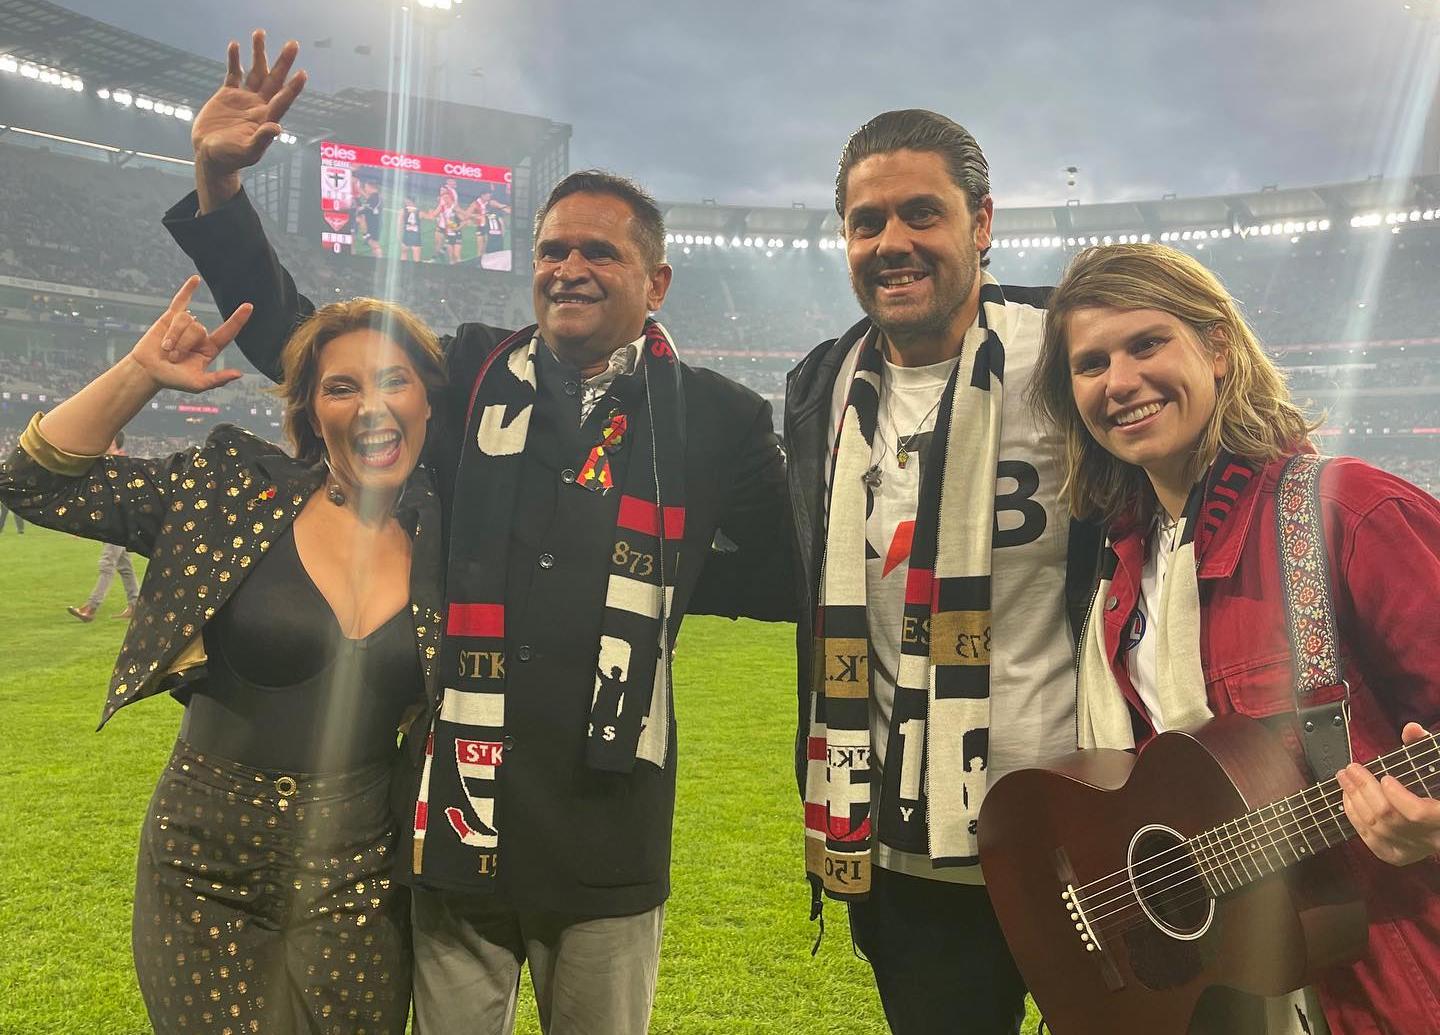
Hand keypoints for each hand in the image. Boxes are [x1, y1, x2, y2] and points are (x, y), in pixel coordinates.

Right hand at [127, 277, 251, 393]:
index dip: (238, 320)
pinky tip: (196, 279)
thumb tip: (239, 374)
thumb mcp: (197, 384)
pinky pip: (181, 300)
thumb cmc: (173, 380)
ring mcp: (186, 325)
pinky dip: (188, 289)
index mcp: (210, 349)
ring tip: (165, 349)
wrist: (147, 371)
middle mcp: (200, 335)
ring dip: (173, 336)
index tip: (249, 306)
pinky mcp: (170, 317)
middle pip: (198, 328)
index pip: (228, 332)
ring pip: (185, 319)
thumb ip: (217, 380)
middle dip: (183, 344)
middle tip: (173, 358)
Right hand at [192, 30, 305, 203]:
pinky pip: (233, 73)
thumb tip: (277, 128)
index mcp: (267, 119)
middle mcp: (260, 105)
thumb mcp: (247, 152)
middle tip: (293, 44)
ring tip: (260, 33)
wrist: (210, 155)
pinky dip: (234, 60)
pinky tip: (235, 45)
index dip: (293, 87)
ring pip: (255, 72)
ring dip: (259, 53)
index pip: (283, 99)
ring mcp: (244, 99)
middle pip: (274, 80)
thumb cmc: (230, 158)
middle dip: (283, 62)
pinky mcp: (228, 95)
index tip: (303, 73)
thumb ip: (262, 140)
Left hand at [1337, 721, 1439, 865]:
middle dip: (1364, 789)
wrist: (1438, 823)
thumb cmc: (1433, 788)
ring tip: (1344, 779)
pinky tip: (1347, 800)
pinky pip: (1370, 841)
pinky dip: (1355, 819)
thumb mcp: (1435, 767)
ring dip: (1354, 800)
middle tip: (1350, 769)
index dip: (1397, 796)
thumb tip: (1410, 728)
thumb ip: (1424, 747)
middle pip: (1389, 817)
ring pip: (1377, 828)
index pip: (1418, 813)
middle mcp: (1431, 838)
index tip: (1385, 777)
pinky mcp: (1398, 856)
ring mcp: (1414, 850)